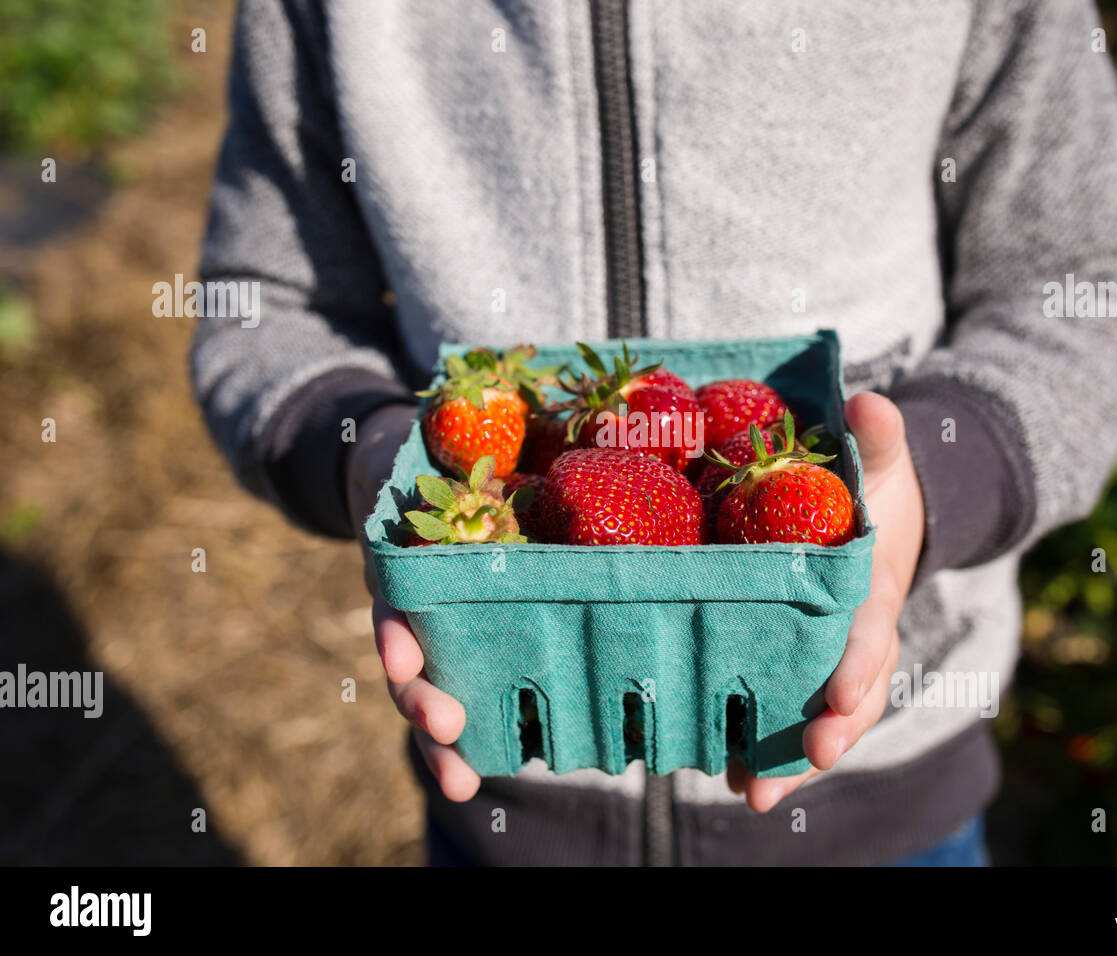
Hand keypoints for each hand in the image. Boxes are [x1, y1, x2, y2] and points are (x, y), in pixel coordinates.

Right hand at [346, 404, 481, 801]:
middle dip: (421, 698)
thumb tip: (513, 357)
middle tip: (448, 729)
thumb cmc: (428, 440)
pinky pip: (467, 679)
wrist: (410, 462)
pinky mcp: (465, 628)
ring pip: (431, 682)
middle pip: (407, 656)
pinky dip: (477, 726)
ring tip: (464, 781)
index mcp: (400, 546)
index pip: (392, 596)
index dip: (399, 634)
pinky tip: (488, 771)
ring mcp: (431, 616)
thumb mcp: (433, 423)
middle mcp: (408, 591)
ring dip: (441, 733)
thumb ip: (457, 418)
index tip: (407, 664)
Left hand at [727, 391, 922, 810]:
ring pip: (821, 717)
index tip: (839, 697)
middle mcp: (859, 636)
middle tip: (796, 768)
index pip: (870, 632)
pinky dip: (766, 746)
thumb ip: (878, 436)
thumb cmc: (873, 488)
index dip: (857, 666)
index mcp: (874, 589)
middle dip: (829, 732)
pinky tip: (732, 773)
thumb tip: (872, 400)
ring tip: (754, 794)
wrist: (882, 517)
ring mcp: (833, 659)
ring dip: (790, 758)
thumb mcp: (880, 460)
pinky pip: (789, 710)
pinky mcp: (804, 666)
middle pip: (852, 695)